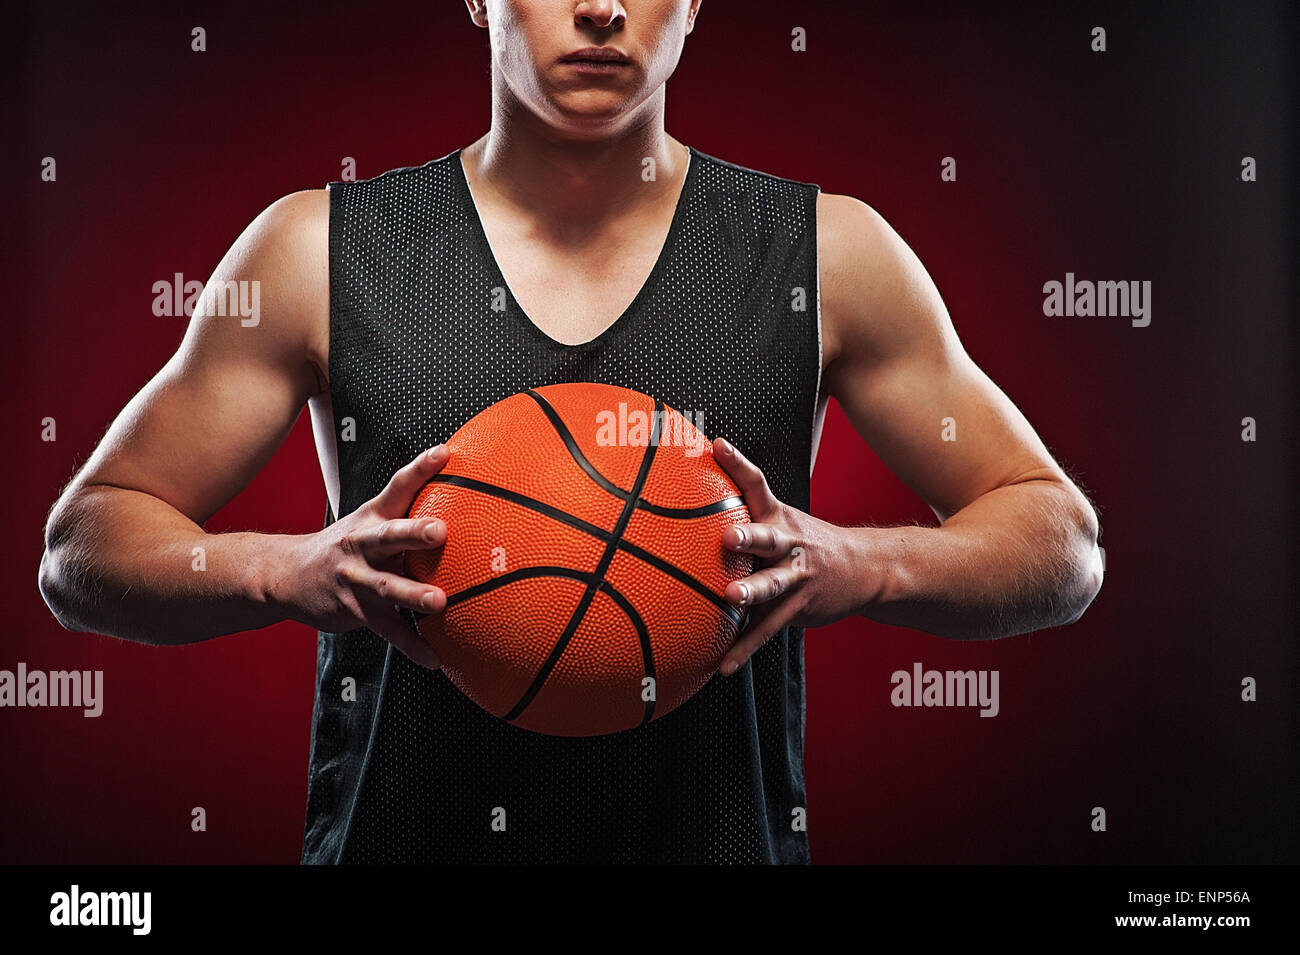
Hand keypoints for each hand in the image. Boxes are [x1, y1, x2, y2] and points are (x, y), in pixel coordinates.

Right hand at [276, 445, 449, 668]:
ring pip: (388, 586)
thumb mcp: (368, 522)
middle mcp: (364, 544)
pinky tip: (434, 658)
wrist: (286, 576)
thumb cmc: (345, 547)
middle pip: (391, 535)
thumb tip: (461, 498)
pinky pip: (388, 630)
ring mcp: (357, 578)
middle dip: (415, 532)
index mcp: (372, 517)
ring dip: (414, 593)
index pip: (398, 486)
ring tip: (439, 601)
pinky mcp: (356, 609)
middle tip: (441, 531)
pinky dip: (412, 645)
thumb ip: (407, 513)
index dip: (421, 468)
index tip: (444, 453)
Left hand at [713, 436, 877, 675]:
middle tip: (727, 537)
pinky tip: (724, 665)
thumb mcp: (785, 520)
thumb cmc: (808, 544)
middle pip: (766, 537)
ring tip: (732, 596)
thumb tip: (695, 503)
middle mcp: (788, 543)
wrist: (866, 569)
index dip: (737, 463)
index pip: (756, 484)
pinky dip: (745, 648)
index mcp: (779, 518)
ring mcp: (795, 577)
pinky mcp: (798, 608)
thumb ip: (747, 514)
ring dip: (751, 590)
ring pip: (771, 585)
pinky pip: (768, 630)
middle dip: (746, 537)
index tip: (716, 446)